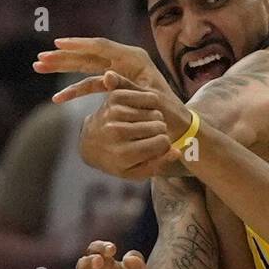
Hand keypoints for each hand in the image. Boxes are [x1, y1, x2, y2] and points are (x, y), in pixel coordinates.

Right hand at [35, 37, 172, 102]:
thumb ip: (128, 87)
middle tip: (40, 59)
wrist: (177, 125)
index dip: (78, 45)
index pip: (101, 47)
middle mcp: (125, 61)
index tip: (57, 44)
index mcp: (134, 59)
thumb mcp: (150, 99)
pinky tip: (58, 98)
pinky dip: (75, 90)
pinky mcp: (115, 85)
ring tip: (40, 67)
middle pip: (88, 55)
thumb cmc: (168, 112)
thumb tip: (105, 75)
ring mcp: (118, 72)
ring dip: (64, 68)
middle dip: (63, 57)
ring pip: (86, 67)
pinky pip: (91, 83)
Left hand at [75, 72, 189, 179]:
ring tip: (145, 126)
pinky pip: (146, 97)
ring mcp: (114, 113)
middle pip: (159, 126)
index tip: (159, 147)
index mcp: (122, 154)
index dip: (165, 145)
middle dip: (161, 132)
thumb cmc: (117, 160)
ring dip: (155, 119)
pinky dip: (150, 104)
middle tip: (152, 136)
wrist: (90, 143)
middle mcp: (116, 132)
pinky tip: (144, 113)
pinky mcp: (114, 98)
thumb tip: (177, 151)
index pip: (162, 143)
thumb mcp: (136, 172)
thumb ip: (158, 164)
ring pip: (154, 113)